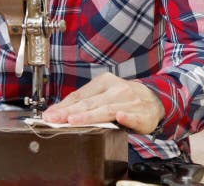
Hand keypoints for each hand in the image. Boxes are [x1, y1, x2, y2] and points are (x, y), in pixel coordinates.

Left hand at [42, 72, 164, 134]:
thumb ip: (84, 103)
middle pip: (90, 102)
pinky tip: (120, 117)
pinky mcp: (143, 114)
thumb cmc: (123, 98)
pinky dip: (126, 116)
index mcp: (104, 82)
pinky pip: (133, 115)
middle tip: (54, 119)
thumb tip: (58, 112)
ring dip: (89, 116)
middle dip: (69, 112)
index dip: (63, 106)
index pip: (80, 95)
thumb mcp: (103, 94)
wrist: (154, 99)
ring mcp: (130, 101)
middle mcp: (116, 89)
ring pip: (107, 109)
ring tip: (74, 120)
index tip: (49, 114)